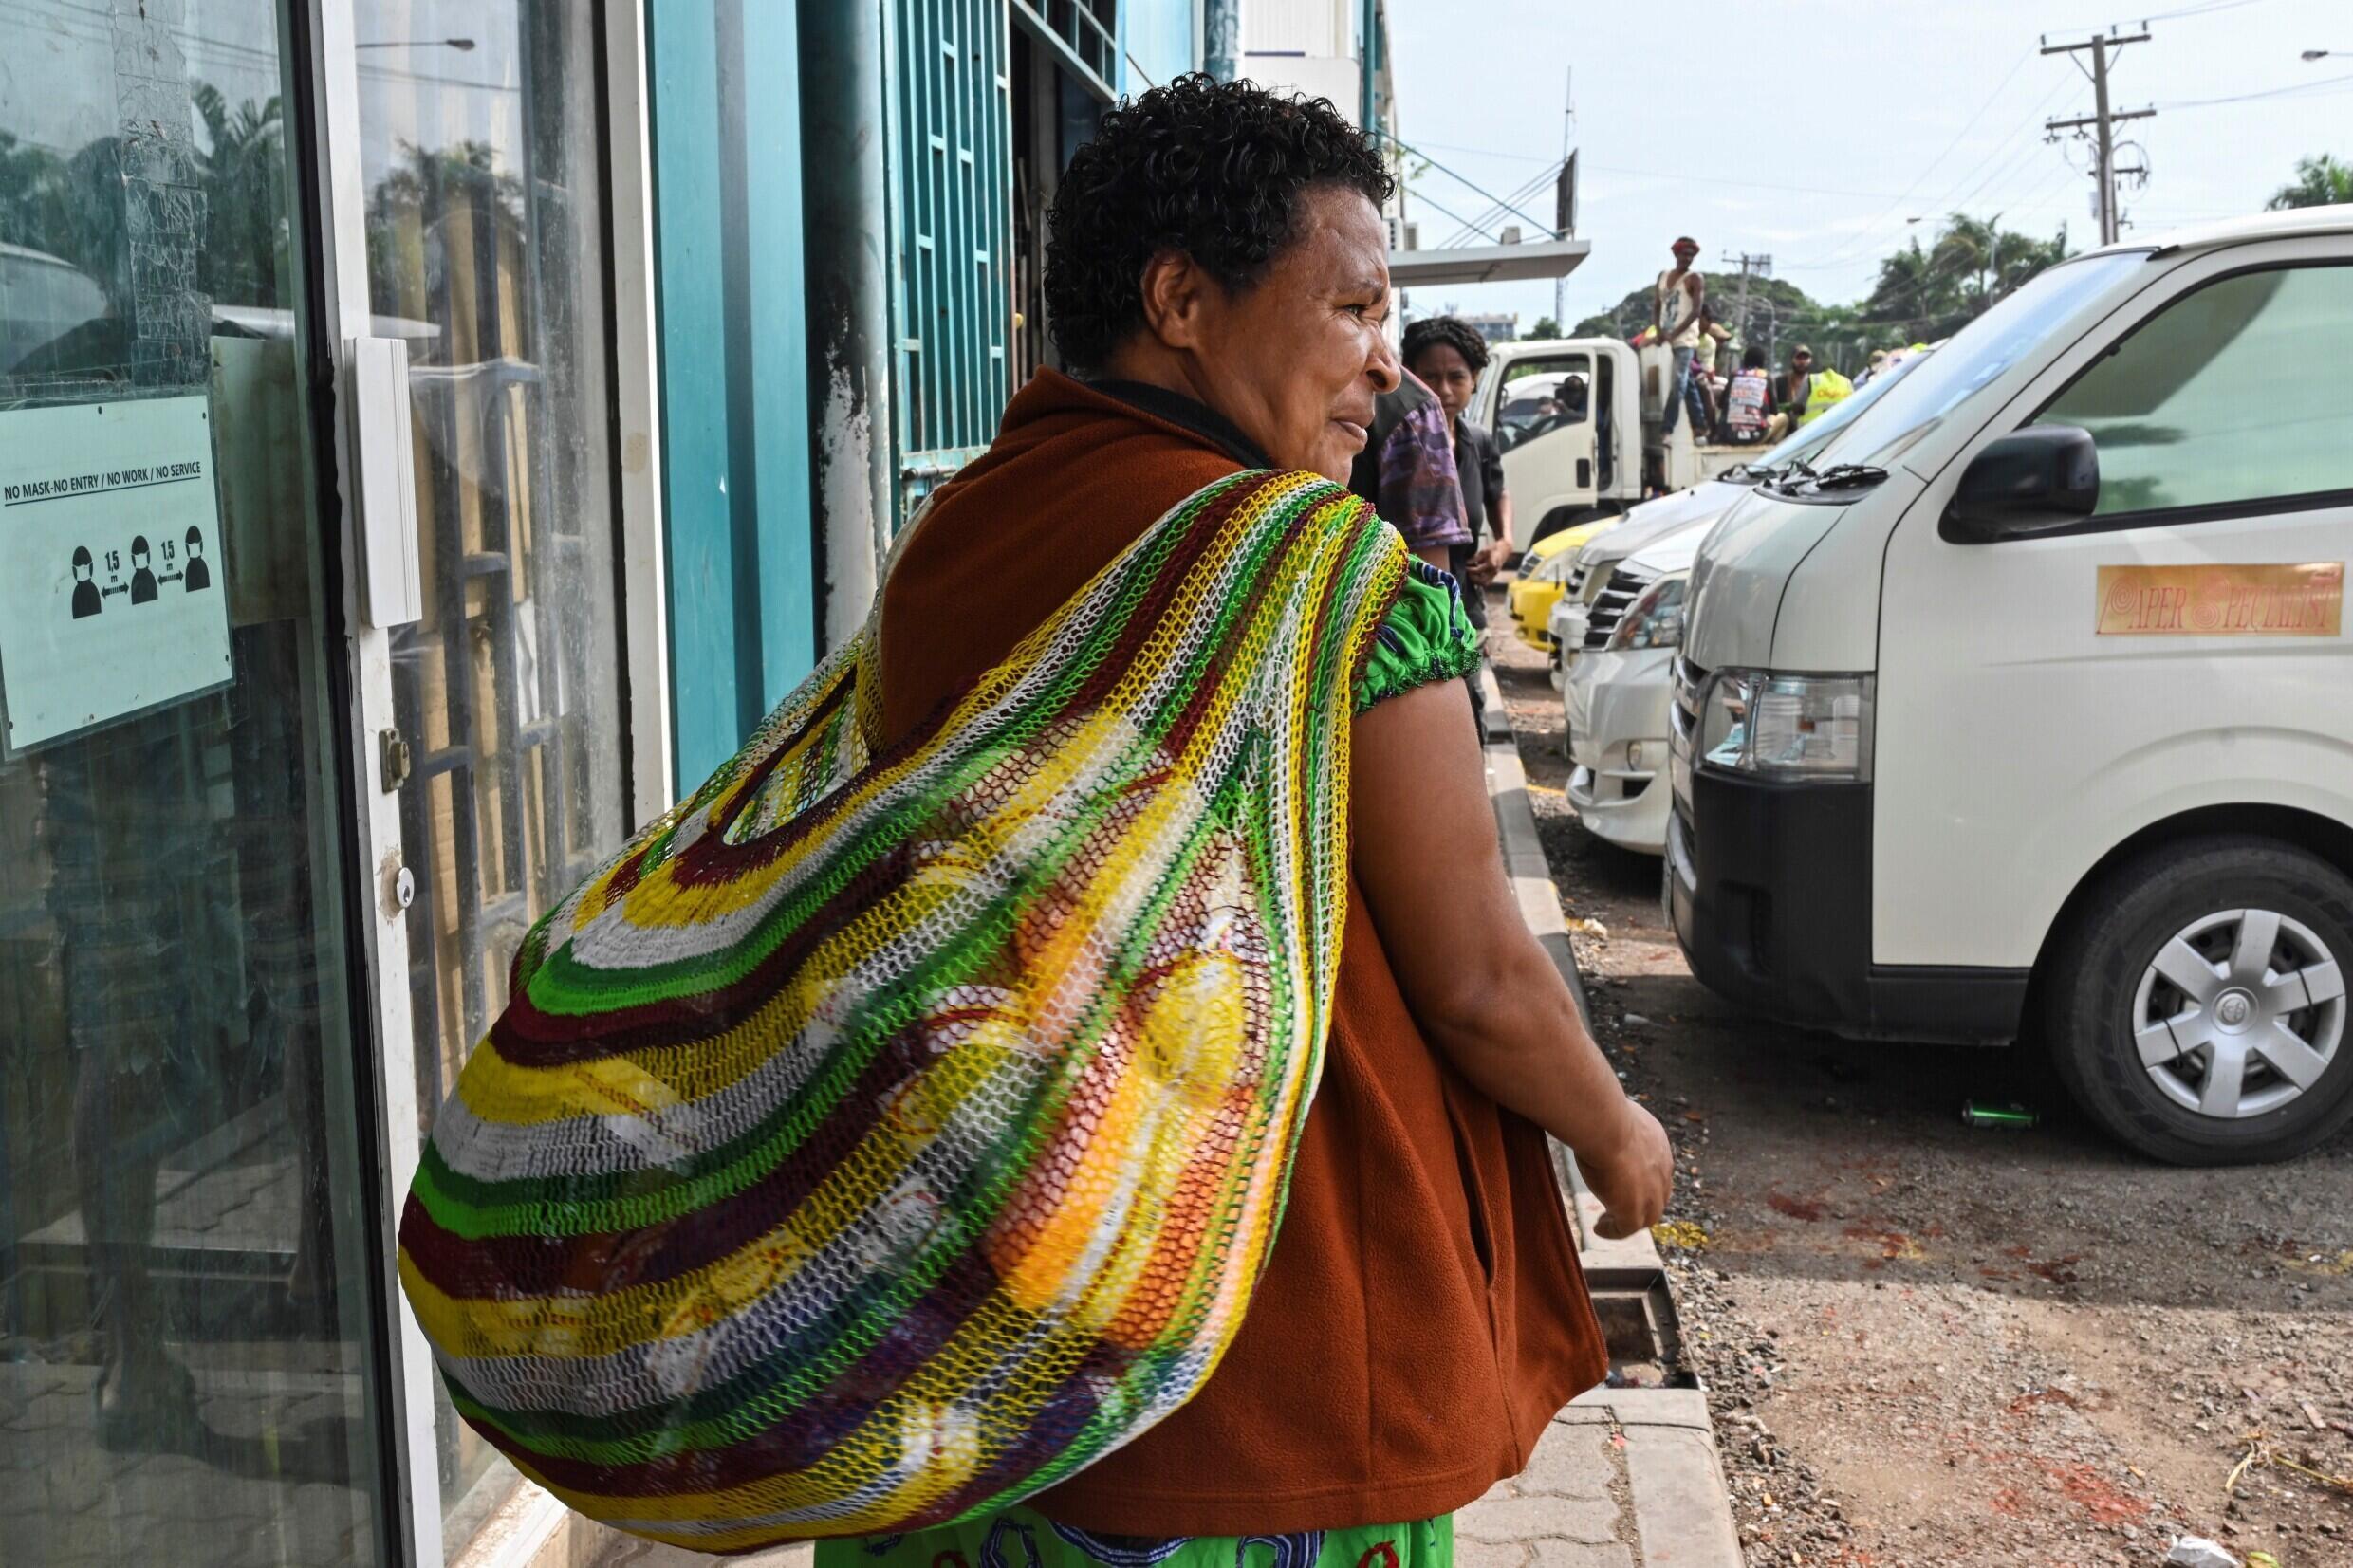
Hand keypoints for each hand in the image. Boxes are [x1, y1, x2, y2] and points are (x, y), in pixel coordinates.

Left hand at [1470, 540, 1511, 580]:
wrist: (1504, 550)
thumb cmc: (1493, 549)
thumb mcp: (1484, 551)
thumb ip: (1475, 557)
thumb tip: (1467, 563)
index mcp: (1491, 564)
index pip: (1478, 570)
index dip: (1470, 569)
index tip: (1466, 567)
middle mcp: (1494, 571)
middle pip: (1482, 580)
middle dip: (1473, 578)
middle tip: (1468, 572)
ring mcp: (1495, 574)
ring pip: (1485, 583)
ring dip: (1477, 581)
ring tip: (1471, 575)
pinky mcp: (1494, 576)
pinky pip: (1487, 582)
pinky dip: (1480, 581)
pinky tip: (1476, 576)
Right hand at [1579, 1100, 1673, 1239]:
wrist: (1606, 1126)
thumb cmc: (1601, 1112)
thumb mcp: (1611, 1111)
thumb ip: (1607, 1118)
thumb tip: (1587, 1109)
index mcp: (1658, 1144)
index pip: (1656, 1169)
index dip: (1642, 1178)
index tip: (1623, 1181)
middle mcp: (1662, 1170)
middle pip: (1657, 1196)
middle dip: (1640, 1203)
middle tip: (1618, 1206)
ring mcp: (1651, 1194)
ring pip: (1646, 1217)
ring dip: (1628, 1221)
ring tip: (1607, 1222)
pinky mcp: (1634, 1211)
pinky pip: (1626, 1229)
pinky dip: (1613, 1231)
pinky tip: (1598, 1228)